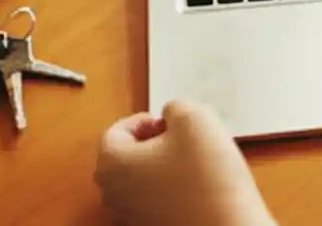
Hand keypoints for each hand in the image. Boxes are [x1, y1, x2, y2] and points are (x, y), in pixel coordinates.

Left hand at [96, 100, 275, 225]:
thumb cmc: (208, 179)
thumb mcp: (195, 118)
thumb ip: (175, 106)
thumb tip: (171, 114)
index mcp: (113, 163)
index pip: (116, 130)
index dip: (144, 120)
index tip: (165, 121)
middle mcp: (114, 193)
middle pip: (125, 155)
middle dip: (152, 141)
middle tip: (181, 137)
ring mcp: (132, 214)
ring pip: (141, 177)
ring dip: (163, 164)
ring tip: (195, 160)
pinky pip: (155, 198)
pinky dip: (171, 187)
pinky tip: (198, 183)